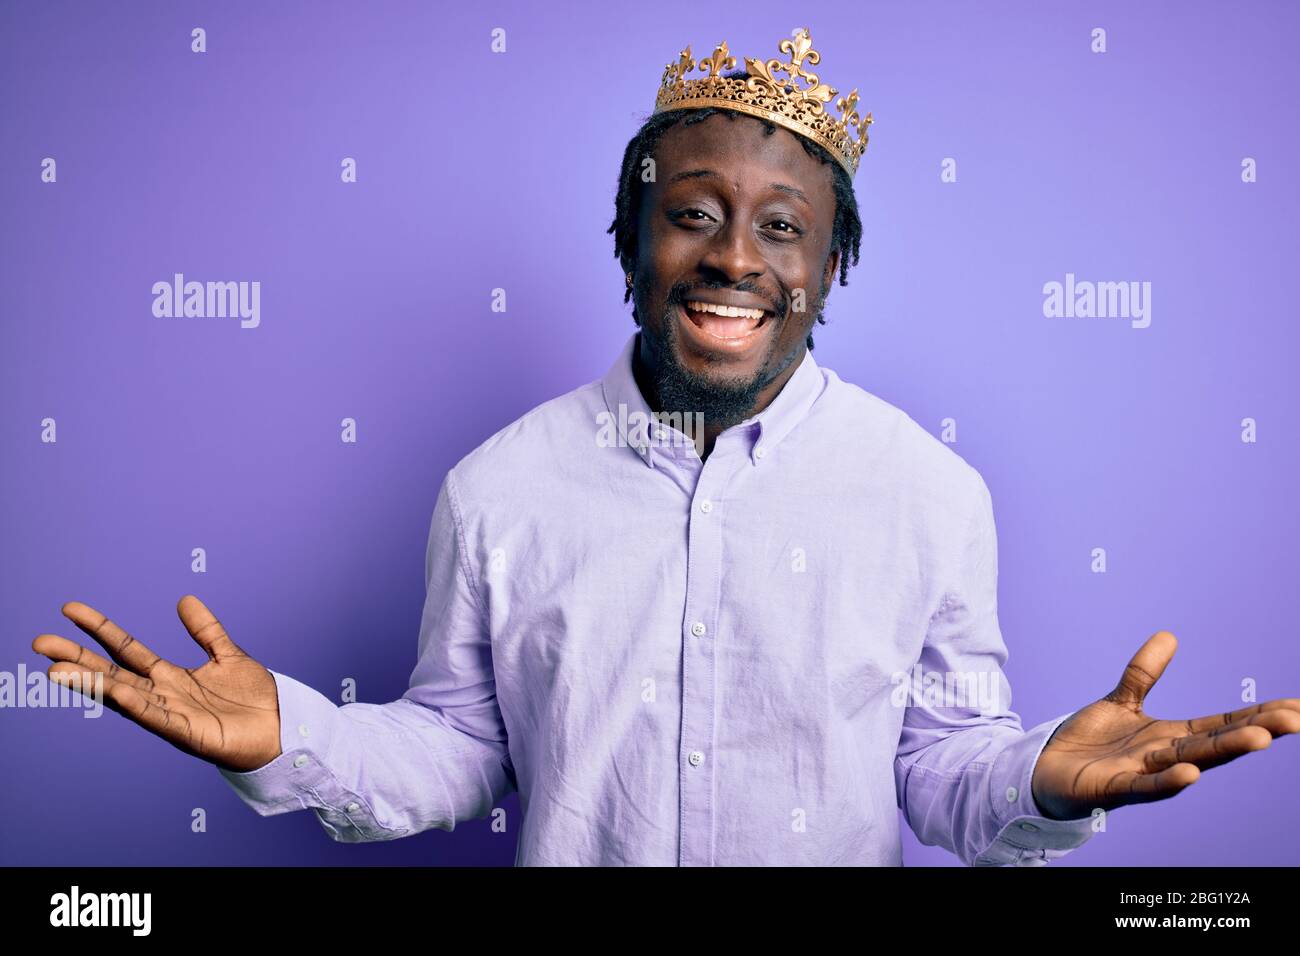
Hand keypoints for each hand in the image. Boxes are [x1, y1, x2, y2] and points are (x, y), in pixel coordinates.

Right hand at [32, 595, 281, 772]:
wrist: (281, 729)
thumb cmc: (253, 699)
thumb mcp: (227, 655)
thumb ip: (205, 630)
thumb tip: (184, 599)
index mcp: (170, 677)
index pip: (126, 649)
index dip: (100, 629)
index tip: (70, 609)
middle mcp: (163, 695)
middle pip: (112, 673)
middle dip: (77, 658)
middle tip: (40, 642)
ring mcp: (173, 715)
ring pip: (125, 696)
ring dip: (93, 684)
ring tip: (58, 670)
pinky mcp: (189, 734)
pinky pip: (157, 718)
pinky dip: (136, 705)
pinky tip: (115, 692)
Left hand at [1031, 631, 1299, 820]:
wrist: (1046, 771)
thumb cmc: (1091, 744)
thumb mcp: (1120, 702)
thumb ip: (1143, 674)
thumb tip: (1169, 636)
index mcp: (1170, 738)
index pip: (1221, 725)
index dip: (1256, 716)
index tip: (1296, 708)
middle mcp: (1164, 759)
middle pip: (1216, 743)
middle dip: (1254, 732)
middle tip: (1295, 720)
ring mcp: (1142, 776)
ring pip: (1189, 762)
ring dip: (1223, 752)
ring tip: (1258, 739)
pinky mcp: (1113, 791)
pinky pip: (1144, 787)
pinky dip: (1167, 782)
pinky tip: (1189, 774)